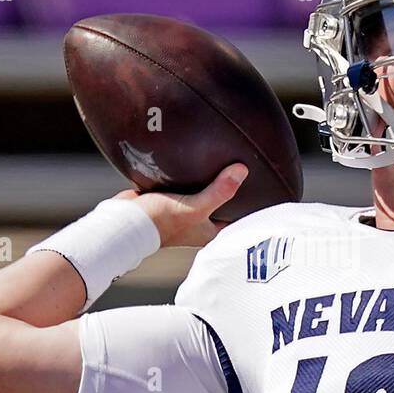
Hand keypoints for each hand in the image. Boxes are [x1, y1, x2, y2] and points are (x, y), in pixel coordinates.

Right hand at [113, 163, 247, 247]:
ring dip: (213, 181)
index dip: (253, 209)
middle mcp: (199, 224)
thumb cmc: (160, 222)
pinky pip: (188, 184)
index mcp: (209, 233)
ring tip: (229, 159)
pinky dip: (193, 175)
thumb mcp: (195, 207)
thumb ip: (219, 191)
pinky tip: (199, 159)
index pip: (239, 221)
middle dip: (234, 191)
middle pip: (224, 206)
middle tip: (251, 169)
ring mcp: (184, 211)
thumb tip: (242, 171)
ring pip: (205, 193)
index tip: (268, 192)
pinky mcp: (170, 198)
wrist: (124, 220)